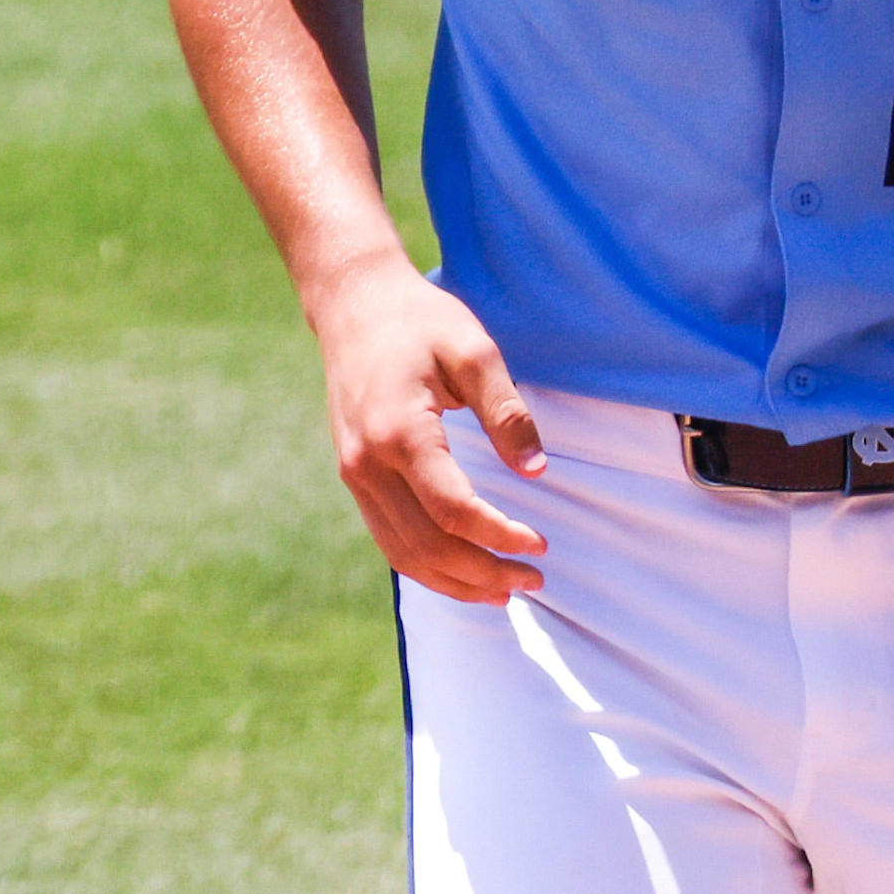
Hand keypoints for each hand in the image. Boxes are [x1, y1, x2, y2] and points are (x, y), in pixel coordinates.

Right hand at [304, 254, 550, 604]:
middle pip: (427, 545)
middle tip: (533, 578)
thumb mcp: (474, 350)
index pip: (454, 510)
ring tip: (504, 591)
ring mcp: (354, 473)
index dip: (500, 535)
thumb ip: (507, 412)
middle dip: (484, 572)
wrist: (353, 303)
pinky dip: (426, 565)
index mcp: (400, 432)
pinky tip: (461, 572)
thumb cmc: (419, 320)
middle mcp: (368, 462)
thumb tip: (537, 472)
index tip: (540, 542)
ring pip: (402, 553)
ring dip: (455, 581)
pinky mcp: (353, 475)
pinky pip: (387, 538)